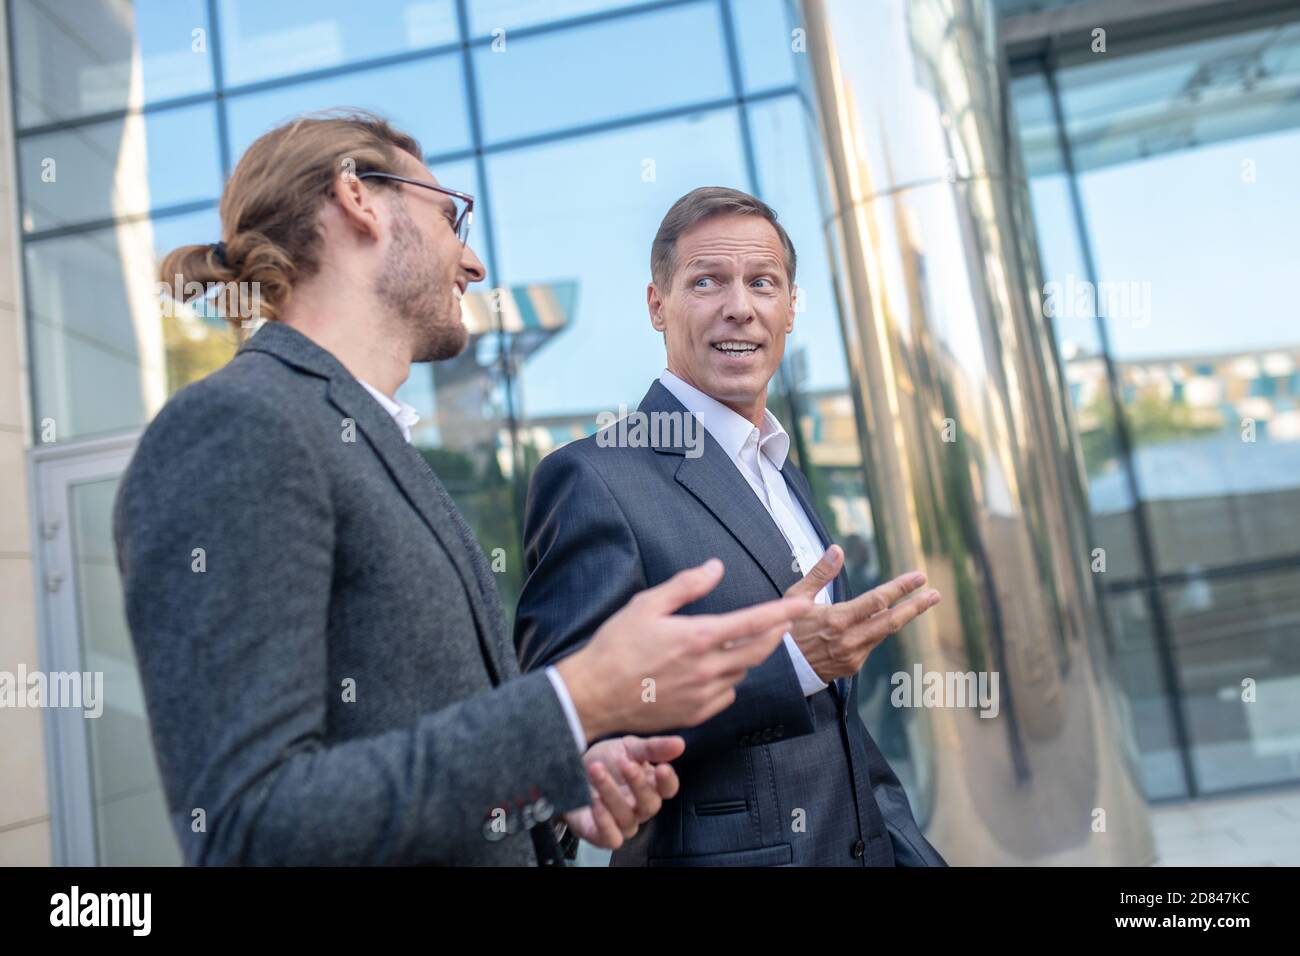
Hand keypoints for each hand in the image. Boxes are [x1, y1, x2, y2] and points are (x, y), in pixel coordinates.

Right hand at [557, 559, 810, 741]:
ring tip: (736, 643)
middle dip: (775, 634)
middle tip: (781, 621)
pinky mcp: (696, 714)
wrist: (593, 696)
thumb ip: (686, 585)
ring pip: (742, 672)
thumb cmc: (615, 646)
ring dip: (746, 656)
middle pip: (759, 651)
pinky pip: (726, 694)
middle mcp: (708, 668)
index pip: (754, 622)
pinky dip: (727, 680)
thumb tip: (715, 567)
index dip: (783, 612)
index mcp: (699, 637)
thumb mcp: (646, 605)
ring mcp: (704, 695)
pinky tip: (713, 672)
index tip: (804, 606)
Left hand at [562, 735, 683, 849]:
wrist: (570, 770)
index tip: (662, 768)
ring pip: (627, 817)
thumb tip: (680, 744)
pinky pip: (612, 838)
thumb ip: (653, 748)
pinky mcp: (603, 836)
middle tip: (626, 765)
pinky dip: (605, 822)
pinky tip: (595, 803)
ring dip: (611, 793)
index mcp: (650, 785)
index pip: (668, 789)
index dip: (668, 781)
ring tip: (597, 771)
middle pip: (650, 804)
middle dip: (638, 784)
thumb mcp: (629, 747)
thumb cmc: (606, 760)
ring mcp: (623, 824)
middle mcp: (639, 808)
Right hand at [786, 545, 940, 682]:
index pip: (878, 600)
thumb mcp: (797, 597)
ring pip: (884, 633)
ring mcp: (853, 655)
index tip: (919, 577)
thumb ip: (820, 573)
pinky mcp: (852, 666)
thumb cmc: (786, 628)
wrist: (779, 670)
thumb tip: (836, 550)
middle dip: (916, 606)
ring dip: (902, 617)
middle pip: (892, 621)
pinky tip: (879, 622)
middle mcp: (849, 639)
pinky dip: (877, 631)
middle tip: (935, 594)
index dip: (901, 588)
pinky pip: (871, 644)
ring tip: (918, 604)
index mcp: (837, 619)